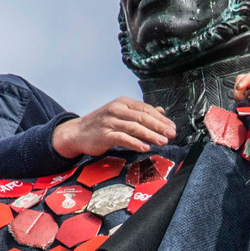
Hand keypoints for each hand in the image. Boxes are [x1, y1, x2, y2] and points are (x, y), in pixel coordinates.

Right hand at [52, 97, 175, 156]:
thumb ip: (140, 112)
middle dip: (159, 127)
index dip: (161, 119)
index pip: (146, 109)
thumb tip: (161, 111)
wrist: (77, 132)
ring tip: (163, 142)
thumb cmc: (102, 124)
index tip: (173, 127)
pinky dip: (135, 143)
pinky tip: (145, 147)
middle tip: (172, 134)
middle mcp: (117, 109)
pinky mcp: (104, 134)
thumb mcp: (121, 113)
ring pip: (134, 127)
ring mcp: (110, 121)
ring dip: (151, 135)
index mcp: (123, 103)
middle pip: (142, 117)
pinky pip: (123, 138)